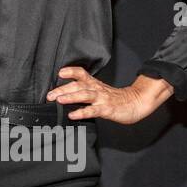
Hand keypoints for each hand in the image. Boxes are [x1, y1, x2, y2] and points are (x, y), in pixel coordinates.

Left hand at [45, 67, 173, 123]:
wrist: (137, 103)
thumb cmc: (116, 99)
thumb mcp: (100, 91)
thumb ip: (86, 91)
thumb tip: (67, 94)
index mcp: (95, 84)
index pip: (82, 73)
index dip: (71, 71)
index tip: (60, 72)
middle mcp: (97, 89)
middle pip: (79, 86)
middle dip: (63, 89)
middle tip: (50, 94)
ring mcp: (102, 99)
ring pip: (85, 95)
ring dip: (71, 97)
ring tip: (59, 100)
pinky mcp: (107, 109)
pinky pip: (93, 111)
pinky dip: (82, 112)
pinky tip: (72, 115)